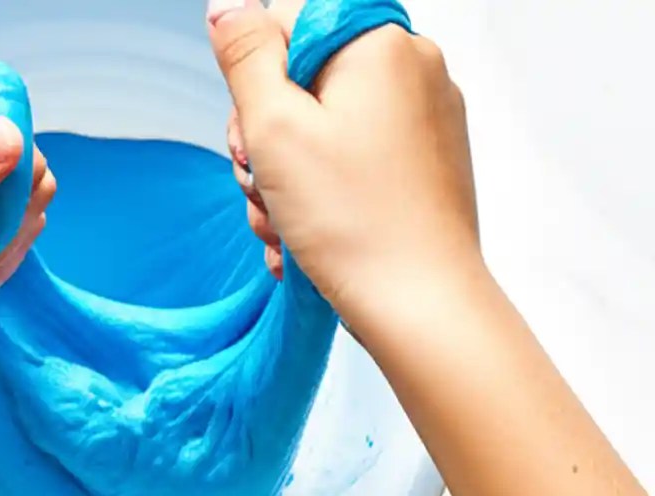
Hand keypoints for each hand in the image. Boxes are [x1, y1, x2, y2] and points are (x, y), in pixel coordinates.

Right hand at [208, 0, 477, 328]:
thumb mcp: (273, 127)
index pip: (286, 23)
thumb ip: (245, 54)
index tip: (258, 136)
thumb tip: (228, 5)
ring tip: (287, 222)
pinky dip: (322, 193)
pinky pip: (354, 158)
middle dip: (267, 137)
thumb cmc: (352, 221)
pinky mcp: (426, 161)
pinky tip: (308, 236)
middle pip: (303, 78)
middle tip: (266, 186)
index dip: (255, 82)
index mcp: (380, 44)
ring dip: (287, 175)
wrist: (419, 306)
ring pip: (323, 125)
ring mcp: (426, 117)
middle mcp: (414, 68)